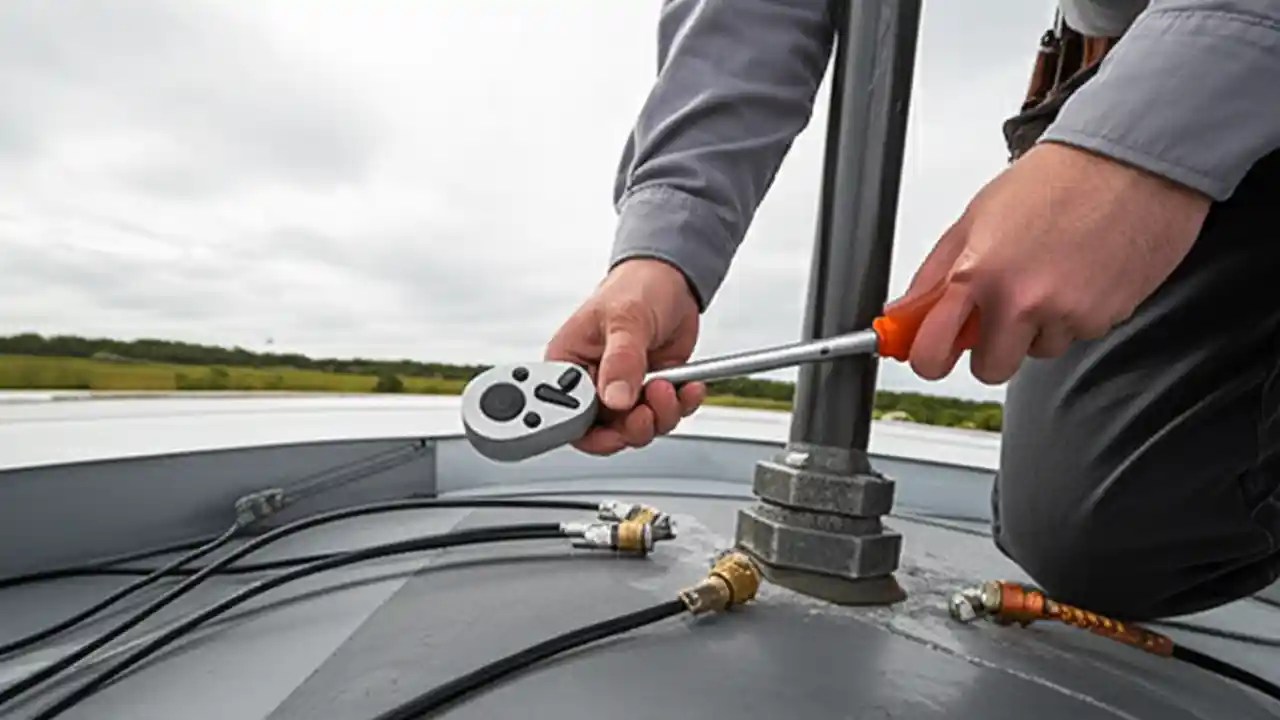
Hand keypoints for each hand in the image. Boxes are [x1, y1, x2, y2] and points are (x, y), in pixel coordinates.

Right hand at [544, 258, 706, 453]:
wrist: (673, 279)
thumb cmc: (637, 286)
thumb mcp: (626, 318)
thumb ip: (620, 361)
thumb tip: (614, 398)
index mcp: (567, 363)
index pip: (567, 416)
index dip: (591, 430)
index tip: (618, 425)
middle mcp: (591, 381)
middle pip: (604, 431)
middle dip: (632, 426)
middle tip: (648, 409)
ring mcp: (621, 389)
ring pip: (636, 428)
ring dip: (660, 416)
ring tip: (669, 387)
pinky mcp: (648, 391)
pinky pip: (663, 416)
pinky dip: (679, 407)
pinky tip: (686, 387)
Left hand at [892, 141, 1210, 383]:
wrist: (1132, 164)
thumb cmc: (1056, 180)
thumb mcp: (975, 218)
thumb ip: (935, 274)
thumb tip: (905, 311)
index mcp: (978, 273)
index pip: (931, 352)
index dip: (928, 358)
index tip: (930, 353)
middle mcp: (1020, 301)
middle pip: (988, 369)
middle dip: (990, 347)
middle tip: (998, 312)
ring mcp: (1064, 314)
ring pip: (1036, 352)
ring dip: (1037, 327)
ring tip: (1050, 275)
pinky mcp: (1103, 319)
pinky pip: (1075, 336)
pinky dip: (1074, 315)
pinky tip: (1078, 275)